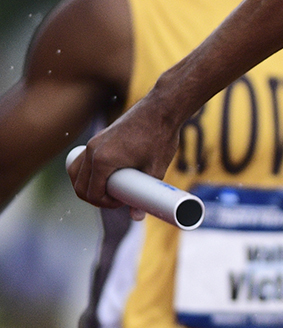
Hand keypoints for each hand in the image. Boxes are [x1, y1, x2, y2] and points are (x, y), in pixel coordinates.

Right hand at [67, 94, 180, 219]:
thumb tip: (137, 218)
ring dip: (86, 185)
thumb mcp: (155, 169)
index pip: (91, 193)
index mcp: (103, 160)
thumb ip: (146, 194)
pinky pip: (81, 160)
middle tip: (116, 201)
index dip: (105, 204)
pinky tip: (102, 176)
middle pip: (79, 185)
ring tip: (109, 190)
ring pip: (76, 172)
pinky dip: (85, 172)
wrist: (161, 109)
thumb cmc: (160, 137)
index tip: (122, 204)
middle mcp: (92, 151)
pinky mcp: (97, 137)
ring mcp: (92, 143)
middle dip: (94, 198)